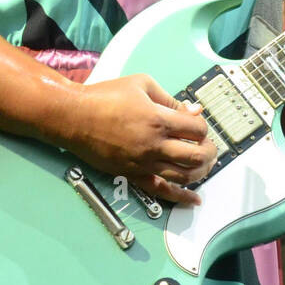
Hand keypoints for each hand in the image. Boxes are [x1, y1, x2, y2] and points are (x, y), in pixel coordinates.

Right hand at [60, 75, 216, 205]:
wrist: (74, 117)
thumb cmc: (104, 97)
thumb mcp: (141, 84)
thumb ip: (169, 98)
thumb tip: (192, 110)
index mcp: (158, 120)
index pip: (197, 129)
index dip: (202, 125)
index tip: (196, 123)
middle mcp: (154, 145)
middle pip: (197, 155)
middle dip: (209, 151)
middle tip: (208, 146)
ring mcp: (145, 163)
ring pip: (185, 175)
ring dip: (201, 171)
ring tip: (205, 165)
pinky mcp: (134, 174)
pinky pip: (162, 191)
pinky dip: (181, 198)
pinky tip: (194, 200)